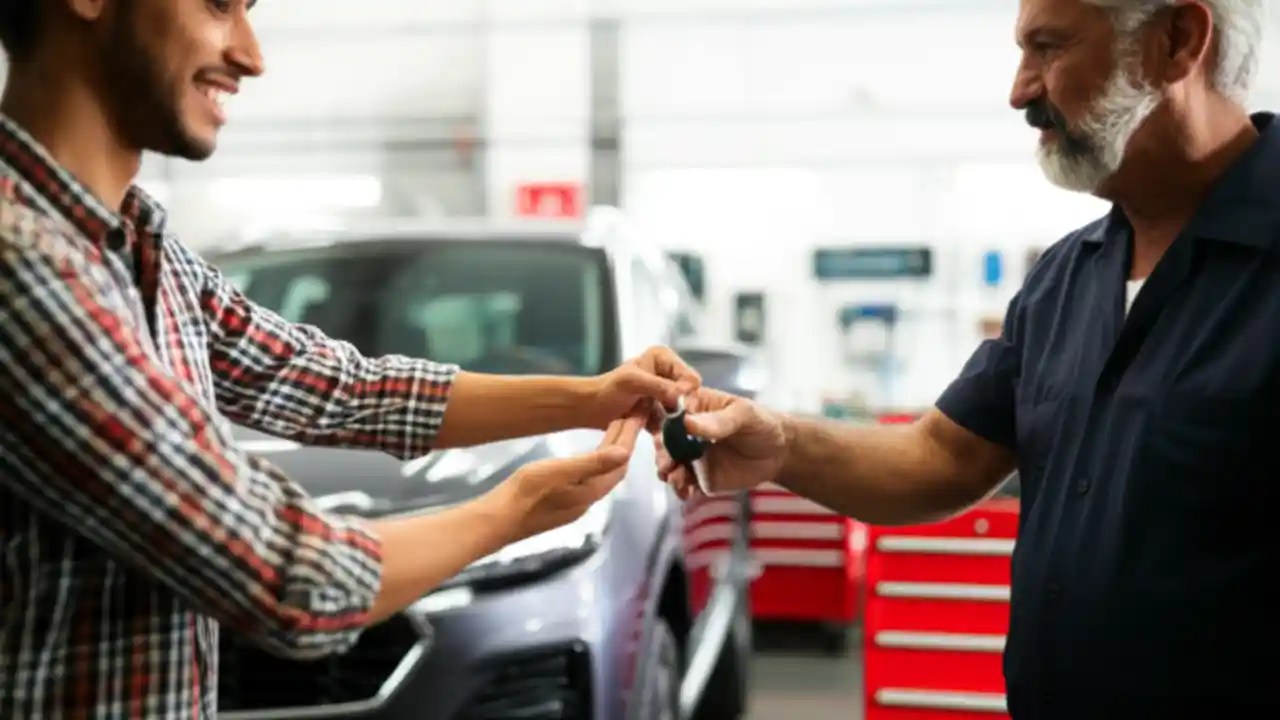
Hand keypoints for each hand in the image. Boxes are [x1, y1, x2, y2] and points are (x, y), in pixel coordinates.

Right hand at [484, 405, 646, 544]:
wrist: (499, 521)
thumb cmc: (525, 493)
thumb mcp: (558, 471)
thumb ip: (592, 463)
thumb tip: (625, 452)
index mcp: (592, 490)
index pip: (620, 458)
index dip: (630, 434)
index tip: (637, 412)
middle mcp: (590, 499)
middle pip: (617, 466)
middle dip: (625, 440)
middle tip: (632, 414)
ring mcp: (578, 504)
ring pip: (605, 473)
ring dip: (613, 451)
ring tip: (616, 429)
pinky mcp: (565, 505)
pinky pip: (592, 478)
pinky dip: (599, 461)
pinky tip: (592, 456)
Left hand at [585, 345, 701, 429]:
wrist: (592, 409)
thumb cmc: (607, 390)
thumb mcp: (631, 382)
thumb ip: (657, 386)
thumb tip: (681, 395)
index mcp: (663, 358)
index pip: (690, 377)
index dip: (686, 393)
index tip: (678, 407)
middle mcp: (667, 373)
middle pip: (691, 395)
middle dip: (683, 410)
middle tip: (673, 422)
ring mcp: (665, 394)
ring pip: (684, 411)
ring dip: (677, 422)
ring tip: (666, 429)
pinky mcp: (661, 411)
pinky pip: (673, 423)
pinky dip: (669, 430)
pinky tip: (661, 435)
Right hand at [654, 388, 786, 500]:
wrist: (779, 454)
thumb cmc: (762, 424)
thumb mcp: (744, 415)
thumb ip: (718, 421)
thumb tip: (687, 422)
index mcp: (695, 407)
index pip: (671, 412)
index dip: (664, 425)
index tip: (663, 436)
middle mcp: (687, 432)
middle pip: (664, 441)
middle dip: (662, 453)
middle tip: (667, 463)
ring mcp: (691, 455)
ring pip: (669, 464)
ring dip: (668, 472)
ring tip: (677, 479)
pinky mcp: (698, 476)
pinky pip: (683, 483)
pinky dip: (680, 489)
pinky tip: (687, 492)